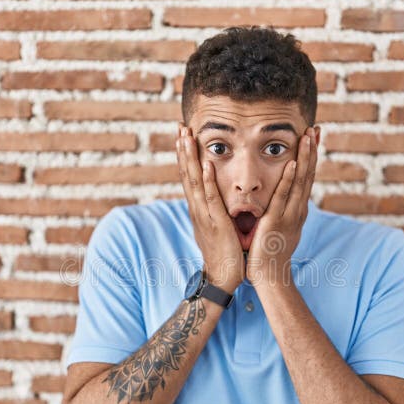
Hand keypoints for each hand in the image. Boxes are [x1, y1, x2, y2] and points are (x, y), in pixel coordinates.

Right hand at [175, 123, 244, 293]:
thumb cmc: (222, 252)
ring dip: (191, 158)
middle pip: (187, 174)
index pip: (189, 177)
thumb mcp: (214, 226)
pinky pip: (211, 198)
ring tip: (187, 137)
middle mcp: (197, 208)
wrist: (223, 276)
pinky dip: (208, 180)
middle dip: (184, 150)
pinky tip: (207, 164)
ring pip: (195, 182)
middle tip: (180, 127)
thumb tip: (210, 198)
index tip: (183, 136)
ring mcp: (204, 215)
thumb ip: (211, 210)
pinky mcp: (216, 223)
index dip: (185, 156)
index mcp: (198, 208)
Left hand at [247, 126, 317, 288]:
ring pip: (300, 181)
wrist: (269, 276)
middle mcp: (298, 210)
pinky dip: (289, 179)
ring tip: (308, 136)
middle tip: (316, 128)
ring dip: (305, 158)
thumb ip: (282, 213)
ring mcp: (290, 215)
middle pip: (308, 174)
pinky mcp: (277, 221)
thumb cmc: (270, 254)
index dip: (311, 157)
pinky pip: (283, 197)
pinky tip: (292, 163)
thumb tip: (282, 202)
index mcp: (298, 210)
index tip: (313, 137)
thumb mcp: (280, 228)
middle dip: (312, 151)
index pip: (306, 178)